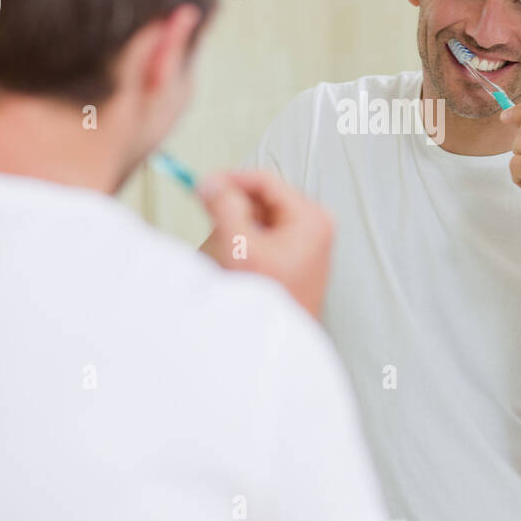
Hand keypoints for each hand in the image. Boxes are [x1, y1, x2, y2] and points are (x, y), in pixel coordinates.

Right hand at [198, 169, 333, 319]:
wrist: (280, 342)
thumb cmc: (270, 301)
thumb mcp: (240, 247)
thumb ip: (224, 207)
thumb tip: (211, 183)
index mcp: (311, 217)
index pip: (265, 180)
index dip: (230, 179)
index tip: (204, 185)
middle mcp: (316, 226)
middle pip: (264, 197)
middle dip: (234, 204)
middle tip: (207, 212)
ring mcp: (309, 241)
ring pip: (263, 216)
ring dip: (238, 223)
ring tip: (225, 245)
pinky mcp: (299, 257)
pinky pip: (267, 235)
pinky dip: (247, 239)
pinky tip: (237, 258)